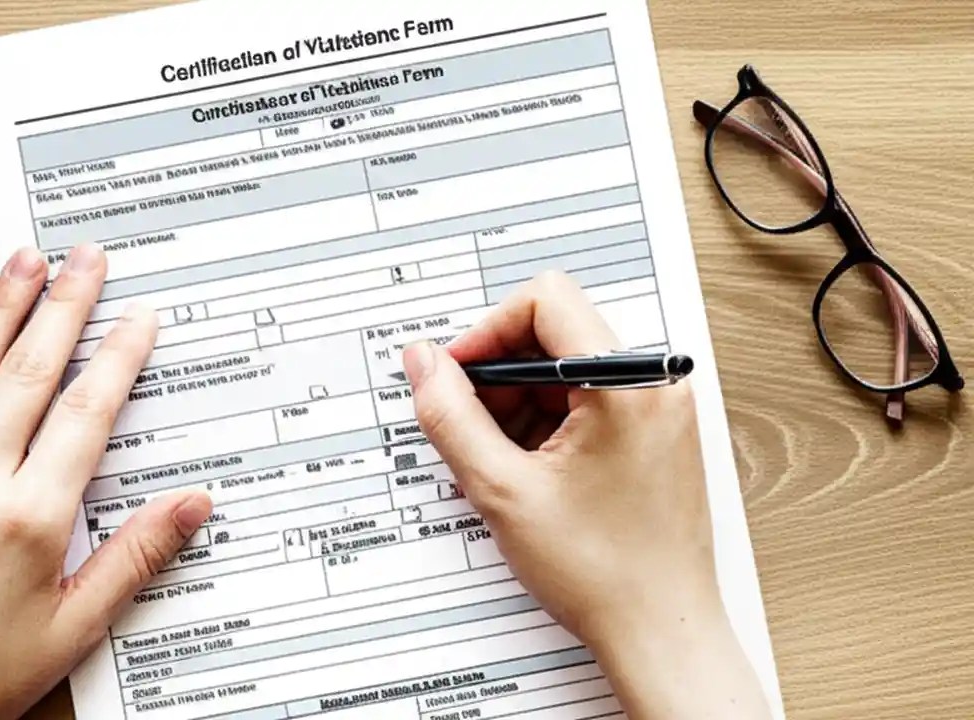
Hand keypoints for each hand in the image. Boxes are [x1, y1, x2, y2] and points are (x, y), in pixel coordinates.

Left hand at [0, 245, 211, 719]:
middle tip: (86, 260)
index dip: (118, 356)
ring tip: (24, 262)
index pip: (86, 413)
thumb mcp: (76, 624)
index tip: (137, 318)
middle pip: (28, 374)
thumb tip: (193, 505)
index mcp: (31, 519)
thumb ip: (137, 556)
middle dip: (64, 307)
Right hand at [404, 272, 769, 719]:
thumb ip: (451, 416)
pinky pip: (588, 399)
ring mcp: (659, 409)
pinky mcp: (655, 433)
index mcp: (627, 384)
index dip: (487, 331)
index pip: (545, 299)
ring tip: (506, 465)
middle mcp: (655, 384)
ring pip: (567, 368)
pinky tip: (530, 473)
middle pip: (555, 331)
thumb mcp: (502, 490)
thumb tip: (424, 364)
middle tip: (473, 428)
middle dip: (500, 374)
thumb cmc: (605, 575)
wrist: (660, 632)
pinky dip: (546, 423)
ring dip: (520, 403)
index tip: (458, 373)